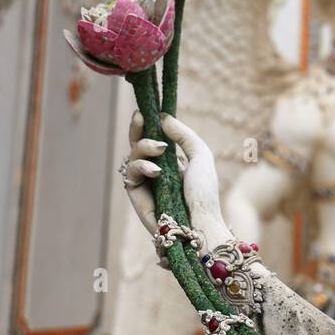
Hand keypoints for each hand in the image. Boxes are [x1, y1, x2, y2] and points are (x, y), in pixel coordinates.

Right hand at [123, 111, 229, 248]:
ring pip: (132, 156)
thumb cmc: (204, 193)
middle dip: (137, 129)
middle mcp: (157, 171)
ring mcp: (146, 183)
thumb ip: (183, 135)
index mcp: (172, 162)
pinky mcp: (136, 196)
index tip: (145, 112)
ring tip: (160, 151)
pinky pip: (130, 174)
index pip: (154, 140)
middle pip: (137, 145)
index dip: (147, 126)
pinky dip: (140, 166)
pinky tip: (156, 170)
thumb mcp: (201, 156)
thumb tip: (163, 119)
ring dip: (143, 147)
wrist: (201, 222)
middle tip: (140, 118)